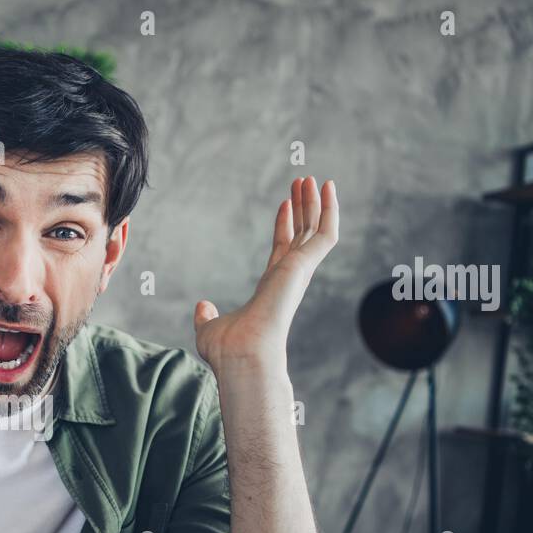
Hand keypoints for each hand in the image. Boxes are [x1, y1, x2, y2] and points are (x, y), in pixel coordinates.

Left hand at [194, 176, 338, 373]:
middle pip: (302, 235)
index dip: (284, 226)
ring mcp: (298, 272)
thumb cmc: (227, 350)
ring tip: (311, 177)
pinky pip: (326, 233)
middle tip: (301, 181)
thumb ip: (207, 315)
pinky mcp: (304, 267)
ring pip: (316, 230)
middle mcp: (288, 278)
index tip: (283, 204)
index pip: (282, 250)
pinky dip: (330, 210)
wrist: (241, 355)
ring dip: (315, 203)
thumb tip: (202, 307)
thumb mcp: (209, 327)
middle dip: (303, 207)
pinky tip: (325, 188)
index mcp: (271, 289)